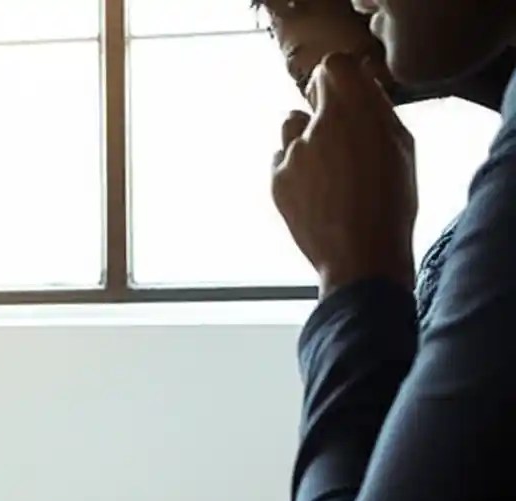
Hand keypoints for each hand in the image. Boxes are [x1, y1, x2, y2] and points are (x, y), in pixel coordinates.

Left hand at [271, 52, 416, 297]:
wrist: (360, 256)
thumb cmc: (392, 203)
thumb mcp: (402, 148)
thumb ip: (376, 111)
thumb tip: (359, 87)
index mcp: (355, 112)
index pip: (333, 66)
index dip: (339, 77)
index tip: (344, 90)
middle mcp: (317, 126)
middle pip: (310, 94)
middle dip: (324, 106)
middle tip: (341, 134)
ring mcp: (292, 153)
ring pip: (291, 125)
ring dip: (305, 136)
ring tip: (327, 166)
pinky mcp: (276, 179)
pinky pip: (281, 158)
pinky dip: (294, 167)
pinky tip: (314, 189)